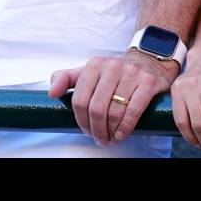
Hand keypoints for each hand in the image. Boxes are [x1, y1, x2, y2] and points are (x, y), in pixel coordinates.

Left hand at [49, 50, 177, 144]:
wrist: (148, 62)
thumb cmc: (114, 73)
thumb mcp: (88, 72)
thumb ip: (66, 79)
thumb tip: (52, 93)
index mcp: (95, 65)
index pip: (80, 99)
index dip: (81, 121)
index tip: (86, 131)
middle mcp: (113, 66)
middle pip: (97, 108)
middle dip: (96, 129)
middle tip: (99, 139)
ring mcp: (132, 73)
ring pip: (115, 111)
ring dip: (111, 131)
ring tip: (110, 138)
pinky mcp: (148, 82)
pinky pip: (134, 110)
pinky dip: (126, 127)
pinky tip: (121, 134)